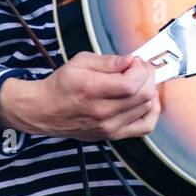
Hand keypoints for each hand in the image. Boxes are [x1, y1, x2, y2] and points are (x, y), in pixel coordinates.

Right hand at [0, 52, 160, 141]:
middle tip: (140, 68)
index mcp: (92, 90)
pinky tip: (145, 101)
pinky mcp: (113, 135)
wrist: (44, 110)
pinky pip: (145, 127)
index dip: (140, 69)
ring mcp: (109, 126)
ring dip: (150, 90)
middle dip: (148, 76)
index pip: (132, 83)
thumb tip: (130, 61)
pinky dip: (151, 112)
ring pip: (147, 108)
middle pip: (143, 95)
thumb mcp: (80, 62)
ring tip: (140, 81)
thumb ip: (108, 61)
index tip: (136, 61)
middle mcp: (102, 112)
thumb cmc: (61, 86)